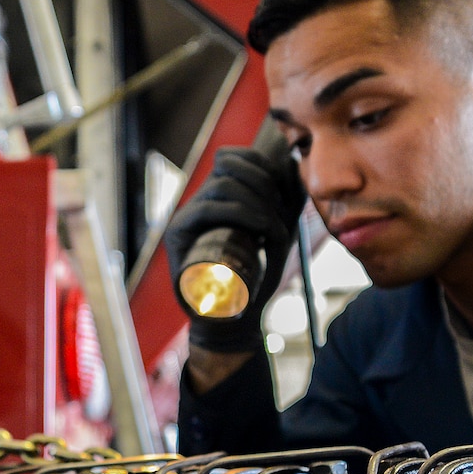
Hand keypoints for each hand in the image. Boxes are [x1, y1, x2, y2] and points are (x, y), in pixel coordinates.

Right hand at [162, 145, 307, 352]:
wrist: (233, 318)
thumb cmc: (256, 276)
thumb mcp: (280, 233)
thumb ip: (289, 202)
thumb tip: (295, 165)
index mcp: (220, 195)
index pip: (235, 156)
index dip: (262, 163)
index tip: (284, 192)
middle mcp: (200, 200)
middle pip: (227, 162)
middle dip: (263, 180)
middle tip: (280, 213)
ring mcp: (187, 216)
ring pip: (221, 185)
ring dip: (257, 203)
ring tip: (274, 229)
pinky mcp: (177, 234)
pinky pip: (207, 209)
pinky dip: (241, 215)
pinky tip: (260, 232)